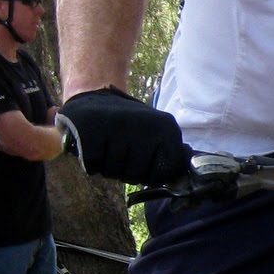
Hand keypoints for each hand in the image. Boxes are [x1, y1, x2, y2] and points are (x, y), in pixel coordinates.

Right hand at [56, 87, 191, 183]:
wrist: (92, 97)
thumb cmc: (127, 124)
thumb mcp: (155, 132)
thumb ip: (170, 154)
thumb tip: (182, 176)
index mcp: (166, 126)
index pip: (165, 172)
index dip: (152, 176)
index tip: (144, 164)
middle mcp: (145, 124)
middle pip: (137, 175)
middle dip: (127, 173)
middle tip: (121, 154)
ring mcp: (117, 125)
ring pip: (114, 172)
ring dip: (109, 168)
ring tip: (108, 148)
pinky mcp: (90, 129)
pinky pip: (94, 166)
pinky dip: (92, 163)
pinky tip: (95, 146)